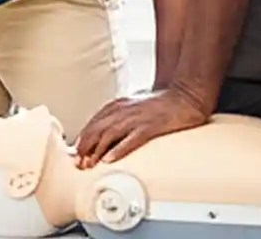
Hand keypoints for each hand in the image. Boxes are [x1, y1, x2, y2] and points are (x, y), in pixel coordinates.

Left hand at [74, 87, 208, 167]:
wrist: (185, 96)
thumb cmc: (160, 104)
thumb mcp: (133, 108)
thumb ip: (119, 118)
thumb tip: (107, 136)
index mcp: (117, 105)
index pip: (93, 123)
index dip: (82, 139)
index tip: (76, 153)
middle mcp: (123, 110)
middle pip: (97, 129)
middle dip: (85, 147)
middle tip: (78, 163)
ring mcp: (136, 118)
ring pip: (109, 135)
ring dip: (97, 151)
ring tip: (90, 164)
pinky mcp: (150, 126)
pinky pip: (131, 139)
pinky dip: (119, 149)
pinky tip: (110, 159)